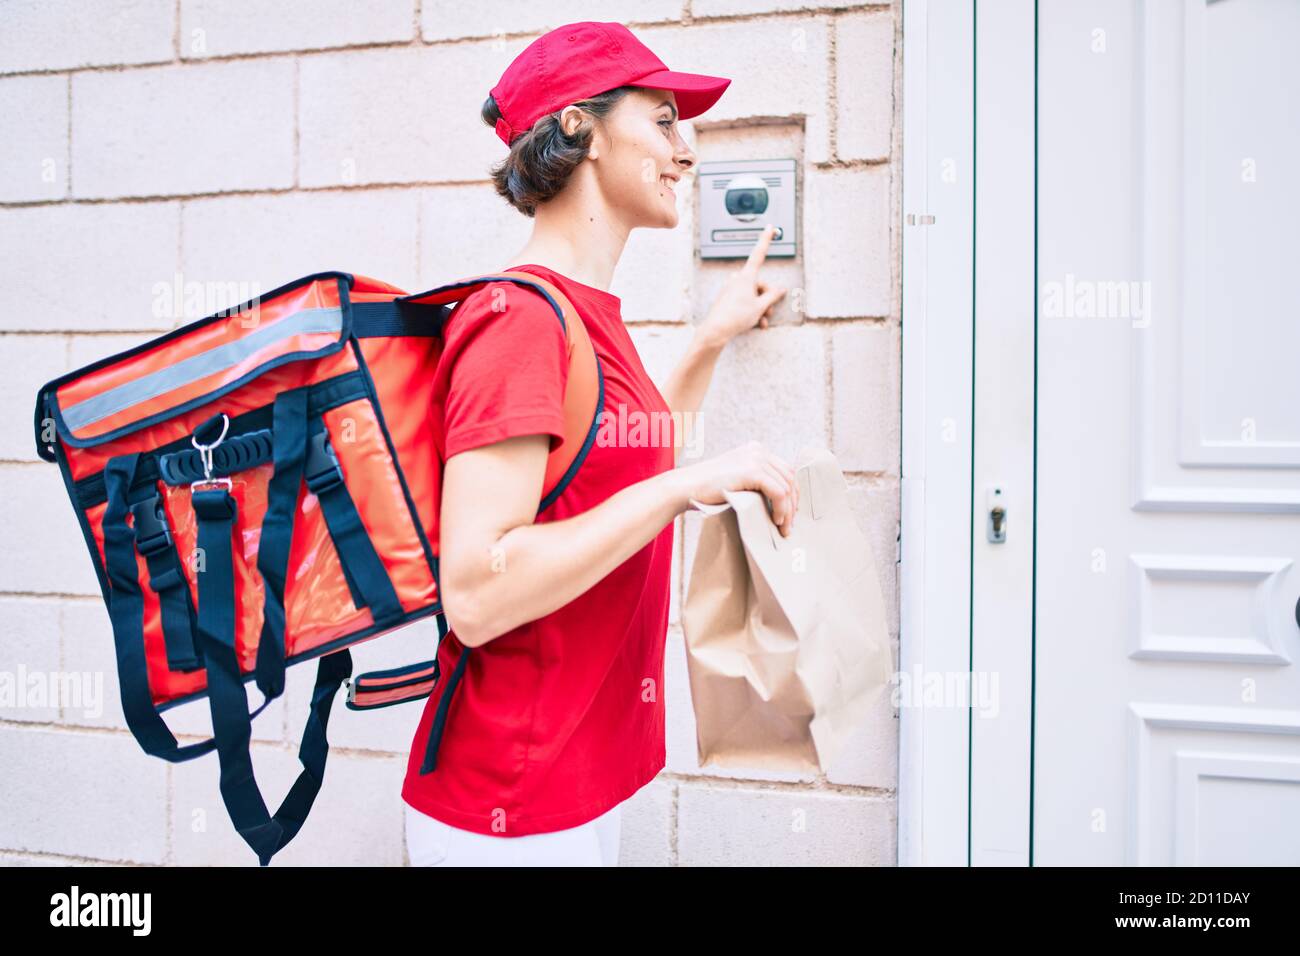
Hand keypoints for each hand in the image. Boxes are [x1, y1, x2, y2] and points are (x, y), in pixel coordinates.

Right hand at [676, 440, 799, 536]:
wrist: (686, 487)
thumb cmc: (707, 490)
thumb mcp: (736, 480)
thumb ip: (755, 482)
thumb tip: (779, 502)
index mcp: (755, 450)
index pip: (785, 471)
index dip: (792, 494)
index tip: (790, 514)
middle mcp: (757, 451)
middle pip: (789, 477)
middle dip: (793, 504)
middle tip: (789, 525)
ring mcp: (755, 458)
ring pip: (786, 486)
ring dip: (788, 510)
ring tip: (783, 528)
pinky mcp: (752, 470)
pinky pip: (778, 492)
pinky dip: (781, 509)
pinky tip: (776, 520)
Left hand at [696, 224, 787, 349]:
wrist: (716, 330)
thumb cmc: (736, 317)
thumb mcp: (760, 307)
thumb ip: (772, 296)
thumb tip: (780, 289)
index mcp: (746, 277)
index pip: (759, 254)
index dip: (766, 240)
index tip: (770, 227)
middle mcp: (737, 279)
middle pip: (759, 283)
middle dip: (766, 298)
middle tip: (768, 312)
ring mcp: (731, 288)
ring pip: (752, 293)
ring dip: (759, 307)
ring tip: (761, 321)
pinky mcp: (727, 297)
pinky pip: (743, 299)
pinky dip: (751, 309)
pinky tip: (754, 322)